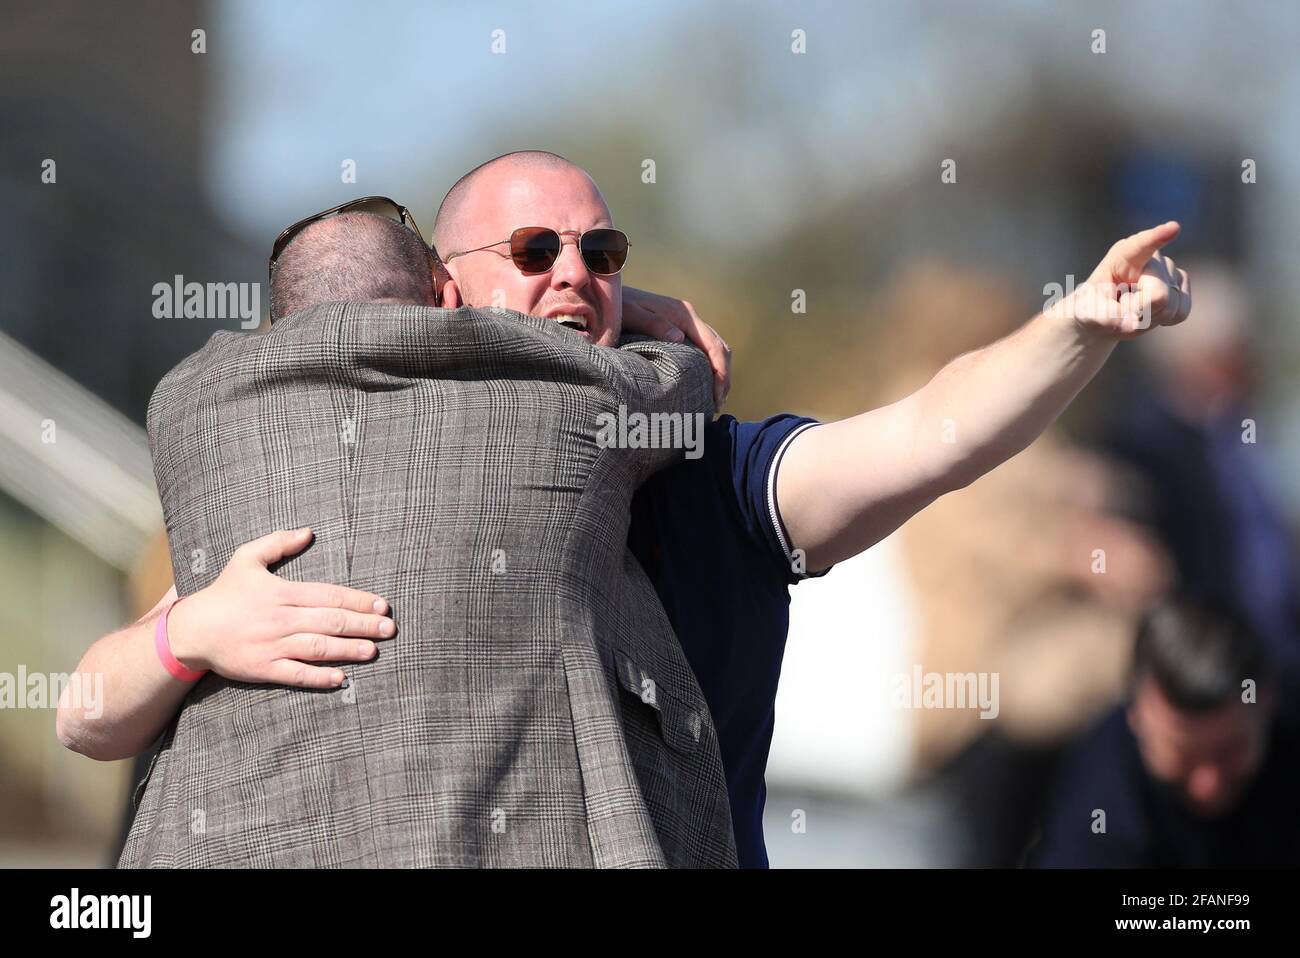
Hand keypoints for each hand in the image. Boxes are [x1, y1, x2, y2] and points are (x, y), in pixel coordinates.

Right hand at [167, 528, 393, 687]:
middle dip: (363, 625)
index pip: (330, 595)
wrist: (191, 629)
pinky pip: (296, 675)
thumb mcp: (246, 558)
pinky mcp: (263, 669)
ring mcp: (272, 646)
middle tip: (390, 629)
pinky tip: (341, 678)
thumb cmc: (224, 592)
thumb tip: (309, 531)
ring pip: (318, 648)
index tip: (382, 605)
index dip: (359, 601)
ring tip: (373, 650)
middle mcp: (281, 619)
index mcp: (283, 592)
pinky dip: (319, 677)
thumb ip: (278, 542)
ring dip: (348, 650)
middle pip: (330, 622)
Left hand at [622, 286, 731, 407]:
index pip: (714, 345)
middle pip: (720, 348)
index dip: (721, 372)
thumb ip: (654, 324)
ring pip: (714, 348)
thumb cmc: (617, 307)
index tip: (718, 395)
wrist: (607, 295)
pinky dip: (708, 367)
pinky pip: (702, 348)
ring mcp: (686, 322)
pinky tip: (702, 384)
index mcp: (683, 314)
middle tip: (718, 404)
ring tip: (714, 400)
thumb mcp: (632, 314)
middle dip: (724, 377)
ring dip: (718, 373)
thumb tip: (679, 338)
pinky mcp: (679, 328)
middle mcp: (689, 316)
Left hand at [1050, 221, 1191, 339]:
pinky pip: (1181, 311)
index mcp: (1123, 255)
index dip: (1158, 237)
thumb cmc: (1093, 306)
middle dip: (1141, 312)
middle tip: (1122, 308)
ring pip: (1171, 306)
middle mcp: (1151, 258)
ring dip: (1150, 317)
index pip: (1142, 245)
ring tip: (1133, 309)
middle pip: (1159, 295)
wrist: (1104, 312)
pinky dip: (1164, 319)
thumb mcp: (1088, 312)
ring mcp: (1169, 269)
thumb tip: (1131, 324)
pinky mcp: (1181, 283)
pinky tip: (1150, 312)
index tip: (1173, 228)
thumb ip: (1106, 317)